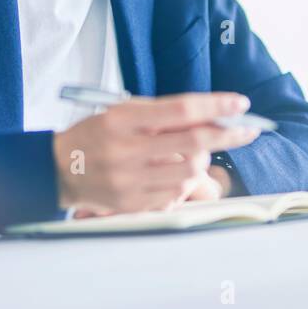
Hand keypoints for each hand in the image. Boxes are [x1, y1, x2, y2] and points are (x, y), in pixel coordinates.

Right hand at [53, 92, 260, 215]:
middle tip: (248, 129)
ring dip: (203, 161)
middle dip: (227, 135)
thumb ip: (162, 114)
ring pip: (189, 172)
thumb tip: (211, 117)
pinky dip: (184, 182)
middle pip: (193, 143)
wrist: (59, 169)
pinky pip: (175, 194)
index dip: (215, 107)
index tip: (240, 104)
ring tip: (198, 154)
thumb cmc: (95, 135)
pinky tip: (176, 173)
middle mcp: (125, 150)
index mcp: (121, 119)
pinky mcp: (131, 204)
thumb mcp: (120, 113)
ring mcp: (128, 181)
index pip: (180, 110)